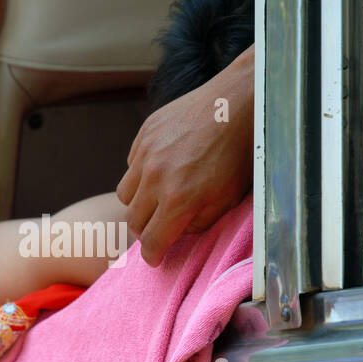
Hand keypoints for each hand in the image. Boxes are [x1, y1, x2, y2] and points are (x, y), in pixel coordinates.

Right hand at [115, 45, 254, 265]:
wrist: (236, 105)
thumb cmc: (238, 154)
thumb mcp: (227, 199)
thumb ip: (199, 222)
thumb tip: (178, 231)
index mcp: (179, 199)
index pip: (152, 241)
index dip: (153, 255)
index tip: (155, 257)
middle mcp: (156, 178)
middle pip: (133, 221)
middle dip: (145, 231)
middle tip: (158, 229)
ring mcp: (146, 154)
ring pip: (124, 195)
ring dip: (138, 203)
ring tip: (157, 199)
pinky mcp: (144, 135)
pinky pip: (131, 165)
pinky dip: (141, 174)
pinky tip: (162, 168)